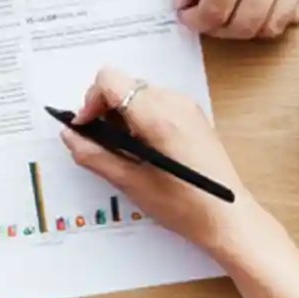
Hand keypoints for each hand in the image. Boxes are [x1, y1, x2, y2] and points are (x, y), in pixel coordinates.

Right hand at [59, 67, 249, 259]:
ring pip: (139, 92)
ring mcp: (186, 106)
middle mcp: (173, 102)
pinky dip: (141, 117)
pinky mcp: (193, 115)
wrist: (228, 217)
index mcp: (157, 116)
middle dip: (105, 108)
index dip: (90, 101)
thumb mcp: (131, 183)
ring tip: (125, 150)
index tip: (86, 127)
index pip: (110, 80)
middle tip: (102, 142)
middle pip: (124, 84)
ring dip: (123, 114)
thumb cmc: (185, 205)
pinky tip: (144, 148)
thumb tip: (70, 136)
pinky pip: (156, 102)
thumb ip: (95, 156)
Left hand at [176, 0, 298, 38]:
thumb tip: (182, 0)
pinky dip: (279, 20)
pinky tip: (263, 8)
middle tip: (208, 18)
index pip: (215, 10)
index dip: (196, 22)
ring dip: (248, 30)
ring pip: (272, 27)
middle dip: (218, 29)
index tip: (188, 16)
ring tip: (234, 15)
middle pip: (243, 26)